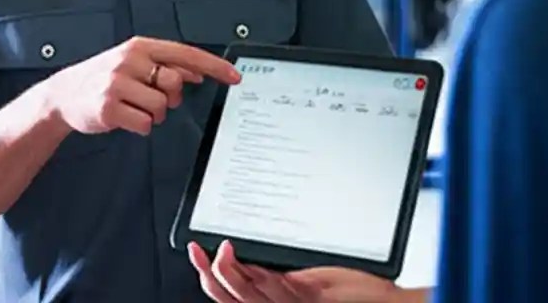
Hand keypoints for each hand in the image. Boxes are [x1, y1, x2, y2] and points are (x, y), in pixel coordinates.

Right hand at [46, 37, 241, 135]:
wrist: (64, 94)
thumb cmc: (102, 78)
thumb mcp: (133, 63)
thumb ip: (165, 65)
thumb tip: (196, 73)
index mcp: (139, 47)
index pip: (185, 54)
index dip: (213, 66)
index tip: (234, 76)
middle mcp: (129, 61)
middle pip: (175, 84)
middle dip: (170, 97)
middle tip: (152, 98)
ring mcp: (116, 84)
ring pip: (161, 107)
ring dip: (153, 114)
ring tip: (133, 107)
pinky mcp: (108, 108)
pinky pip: (145, 124)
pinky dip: (140, 126)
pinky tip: (124, 118)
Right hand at [189, 240, 405, 302]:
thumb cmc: (350, 293)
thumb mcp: (304, 281)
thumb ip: (277, 275)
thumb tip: (251, 256)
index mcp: (273, 302)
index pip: (229, 296)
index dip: (207, 277)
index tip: (197, 254)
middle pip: (230, 299)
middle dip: (209, 274)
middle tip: (198, 252)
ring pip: (247, 296)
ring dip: (229, 272)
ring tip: (222, 249)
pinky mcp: (311, 298)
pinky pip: (278, 289)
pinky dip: (260, 276)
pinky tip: (251, 260)